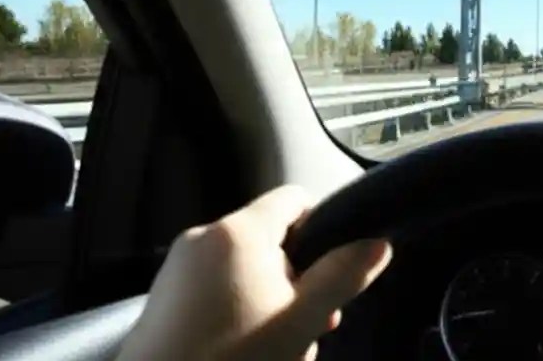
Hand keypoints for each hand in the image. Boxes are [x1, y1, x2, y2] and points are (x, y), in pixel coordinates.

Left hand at [117, 185, 391, 360]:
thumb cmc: (234, 359)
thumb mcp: (301, 322)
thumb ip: (343, 277)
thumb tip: (379, 244)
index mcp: (238, 232)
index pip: (295, 198)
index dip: (324, 228)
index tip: (333, 273)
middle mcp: (202, 237)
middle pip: (272, 239)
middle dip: (299, 279)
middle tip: (311, 325)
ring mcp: (177, 268)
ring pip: (246, 268)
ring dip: (272, 301)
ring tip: (278, 347)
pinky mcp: (163, 298)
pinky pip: (216, 288)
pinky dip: (239, 310)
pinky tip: (246, 350)